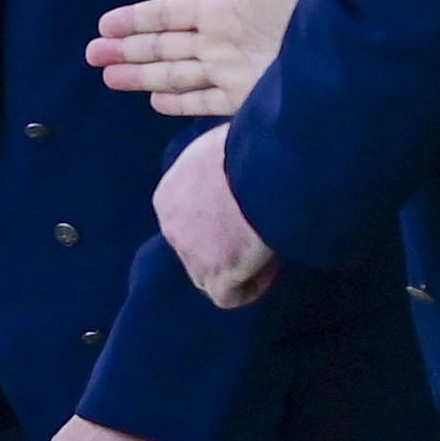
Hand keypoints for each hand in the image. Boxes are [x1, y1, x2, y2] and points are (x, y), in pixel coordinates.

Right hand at [87, 0, 309, 116]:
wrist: (348, 46)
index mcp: (223, 10)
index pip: (169, 15)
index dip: (136, 19)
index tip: (105, 22)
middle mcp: (220, 43)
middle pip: (163, 48)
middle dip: (127, 50)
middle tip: (92, 54)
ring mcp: (230, 72)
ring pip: (174, 75)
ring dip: (141, 76)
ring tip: (109, 78)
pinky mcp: (244, 99)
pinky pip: (202, 102)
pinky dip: (178, 103)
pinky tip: (155, 102)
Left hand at [154, 124, 279, 307]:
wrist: (266, 168)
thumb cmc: (254, 146)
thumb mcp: (221, 144)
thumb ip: (216, 164)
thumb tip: (233, 169)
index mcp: (169, 193)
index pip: (188, 219)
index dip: (222, 220)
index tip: (250, 210)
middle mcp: (170, 224)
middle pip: (196, 248)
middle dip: (226, 245)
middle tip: (261, 231)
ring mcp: (188, 253)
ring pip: (210, 274)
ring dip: (240, 266)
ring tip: (270, 245)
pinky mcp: (213, 275)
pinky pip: (229, 296)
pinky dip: (252, 286)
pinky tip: (271, 266)